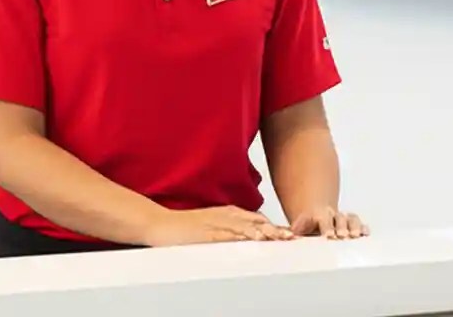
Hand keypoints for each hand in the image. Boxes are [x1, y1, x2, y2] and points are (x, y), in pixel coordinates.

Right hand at [143, 206, 293, 246]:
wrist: (160, 223)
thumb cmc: (186, 227)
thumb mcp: (213, 225)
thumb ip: (231, 230)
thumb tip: (249, 237)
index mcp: (230, 213)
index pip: (258, 220)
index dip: (275, 227)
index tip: (291, 234)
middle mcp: (226, 216)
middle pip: (257, 221)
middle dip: (275, 229)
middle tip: (292, 238)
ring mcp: (216, 223)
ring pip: (246, 226)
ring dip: (264, 232)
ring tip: (280, 238)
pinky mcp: (206, 232)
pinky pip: (227, 234)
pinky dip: (242, 236)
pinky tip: (252, 238)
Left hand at [290, 206, 367, 238]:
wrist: (315, 218)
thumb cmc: (307, 228)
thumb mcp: (299, 228)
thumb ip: (296, 230)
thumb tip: (291, 235)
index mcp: (320, 215)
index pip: (324, 220)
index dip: (327, 227)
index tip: (329, 236)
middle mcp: (334, 215)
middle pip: (340, 218)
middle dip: (341, 226)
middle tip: (342, 235)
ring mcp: (344, 219)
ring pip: (351, 219)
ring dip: (354, 226)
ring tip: (355, 236)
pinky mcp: (353, 225)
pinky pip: (360, 223)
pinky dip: (363, 227)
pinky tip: (365, 233)